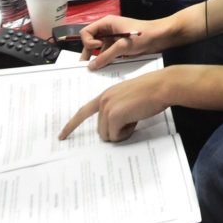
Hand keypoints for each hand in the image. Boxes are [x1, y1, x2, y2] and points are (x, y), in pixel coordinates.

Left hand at [59, 69, 175, 141]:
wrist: (161, 86)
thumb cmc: (151, 91)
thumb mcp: (128, 97)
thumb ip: (117, 108)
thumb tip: (114, 126)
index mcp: (106, 95)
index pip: (83, 112)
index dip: (72, 125)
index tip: (62, 135)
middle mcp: (103, 100)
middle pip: (101, 130)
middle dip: (116, 130)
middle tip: (132, 118)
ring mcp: (107, 108)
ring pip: (107, 135)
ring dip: (122, 132)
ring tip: (135, 117)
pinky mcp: (114, 116)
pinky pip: (116, 136)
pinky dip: (126, 133)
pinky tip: (136, 120)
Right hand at [78, 15, 175, 69]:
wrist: (161, 37)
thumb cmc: (144, 34)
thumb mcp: (123, 46)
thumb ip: (106, 56)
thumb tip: (92, 66)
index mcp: (107, 23)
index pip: (86, 32)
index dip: (89, 41)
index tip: (98, 47)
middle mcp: (108, 30)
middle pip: (91, 42)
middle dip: (89, 54)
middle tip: (86, 67)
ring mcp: (114, 39)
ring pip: (100, 50)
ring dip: (99, 59)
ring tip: (97, 70)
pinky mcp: (120, 47)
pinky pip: (109, 54)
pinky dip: (107, 61)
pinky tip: (108, 68)